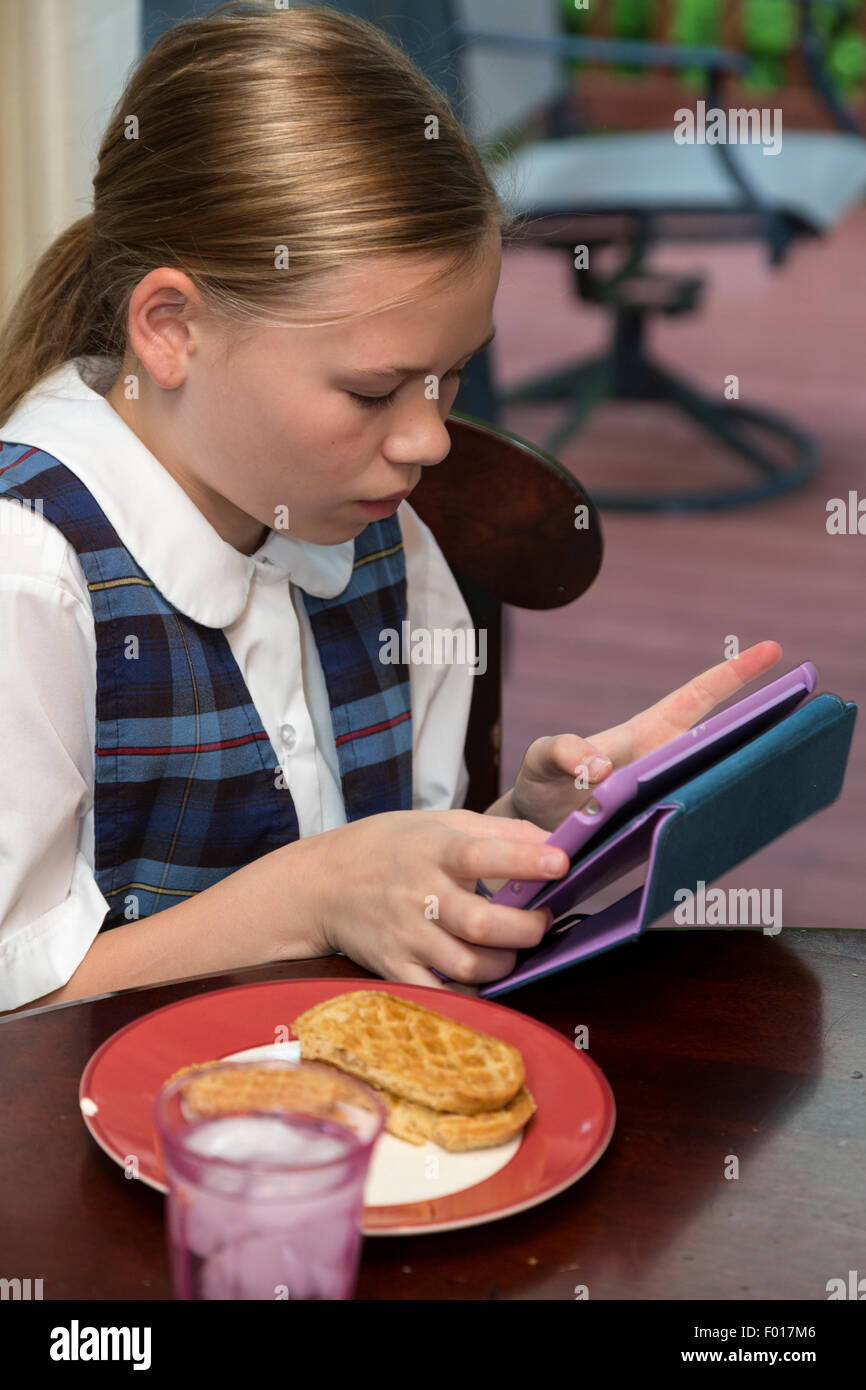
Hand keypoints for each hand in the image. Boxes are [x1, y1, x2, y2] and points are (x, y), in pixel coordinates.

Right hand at [305, 809, 571, 988]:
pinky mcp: (395, 967)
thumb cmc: (390, 847)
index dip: (524, 860)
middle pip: (481, 923)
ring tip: (512, 949)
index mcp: (433, 850)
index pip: (482, 854)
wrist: (321, 884)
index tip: (561, 862)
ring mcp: (406, 935)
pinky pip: (440, 994)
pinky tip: (481, 979)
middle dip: (526, 928)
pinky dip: (469, 995)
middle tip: (542, 920)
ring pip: (468, 965)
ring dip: (504, 963)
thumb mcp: (439, 822)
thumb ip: (499, 831)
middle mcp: (419, 894)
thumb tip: (557, 840)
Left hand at [511, 641, 782, 829]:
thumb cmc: (544, 783)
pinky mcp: (658, 833)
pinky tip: (716, 835)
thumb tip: (602, 768)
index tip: (771, 650)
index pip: (695, 697)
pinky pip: (690, 825)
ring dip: (734, 780)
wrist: (532, 831)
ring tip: (763, 776)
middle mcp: (663, 763)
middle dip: (758, 722)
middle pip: (719, 738)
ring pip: (711, 784)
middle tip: (799, 708)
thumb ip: (564, 751)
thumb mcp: (543, 758)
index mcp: (644, 735)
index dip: (732, 675)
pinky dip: (705, 827)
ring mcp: (665, 797)